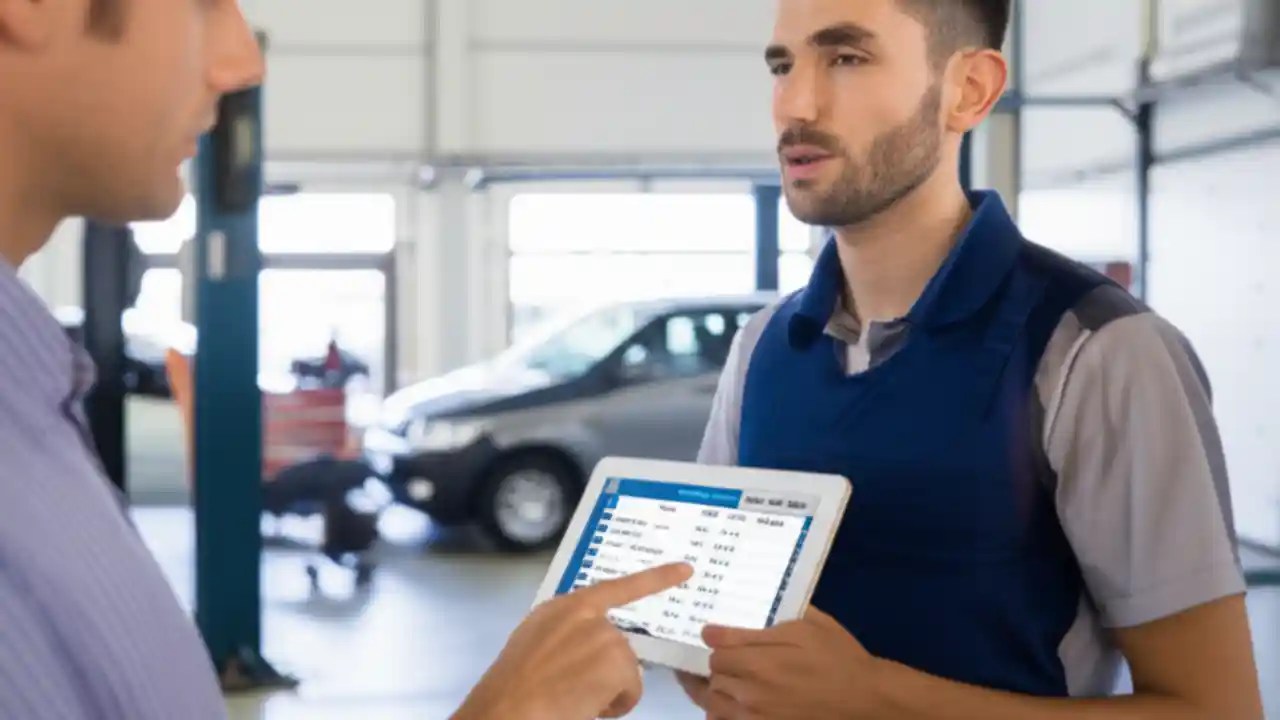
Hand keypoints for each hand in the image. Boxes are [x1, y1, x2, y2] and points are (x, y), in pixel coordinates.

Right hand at [452, 562, 693, 719]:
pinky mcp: (617, 660)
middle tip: (572, 690)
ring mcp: (604, 635)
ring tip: (574, 700)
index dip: (655, 578)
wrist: (508, 706)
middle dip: (604, 672)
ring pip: (625, 670)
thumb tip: (586, 652)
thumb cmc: (514, 686)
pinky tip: (587, 708)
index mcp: (565, 606)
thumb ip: (566, 634)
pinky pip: (631, 690)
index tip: (686, 569)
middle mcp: (587, 615)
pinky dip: (616, 705)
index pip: (617, 587)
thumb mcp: (536, 642)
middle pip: (619, 645)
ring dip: (608, 691)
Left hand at [696, 606, 883, 719]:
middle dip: (717, 661)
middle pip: (712, 673)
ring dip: (715, 686)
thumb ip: (765, 622)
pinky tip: (732, 702)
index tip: (716, 633)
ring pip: (713, 700)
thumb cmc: (838, 655)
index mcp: (760, 661)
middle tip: (724, 655)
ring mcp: (755, 716)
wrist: (865, 698)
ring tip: (723, 677)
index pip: (716, 647)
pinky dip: (722, 712)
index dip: (715, 637)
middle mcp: (751, 691)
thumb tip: (722, 627)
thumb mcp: (808, 625)